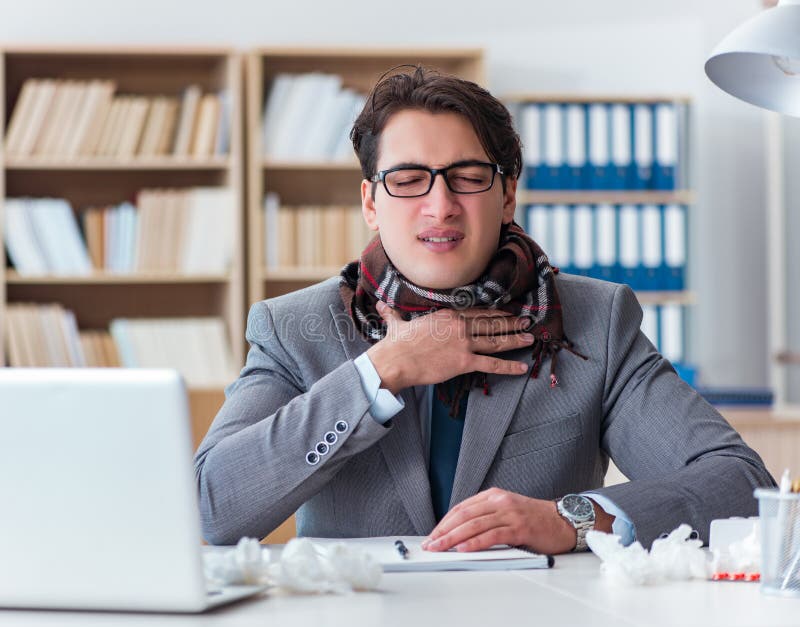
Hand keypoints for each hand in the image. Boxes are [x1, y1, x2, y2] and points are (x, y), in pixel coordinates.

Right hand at [366, 302, 533, 394]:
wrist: (396, 360)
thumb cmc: (396, 343)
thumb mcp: (397, 323)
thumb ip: (394, 314)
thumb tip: (381, 306)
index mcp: (447, 315)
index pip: (477, 311)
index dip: (495, 312)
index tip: (507, 311)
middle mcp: (459, 326)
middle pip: (491, 323)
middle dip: (510, 322)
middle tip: (526, 321)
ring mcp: (463, 343)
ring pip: (495, 340)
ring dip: (514, 339)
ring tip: (529, 338)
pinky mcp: (464, 362)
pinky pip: (491, 364)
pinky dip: (508, 367)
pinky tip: (521, 368)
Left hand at [420, 488, 578, 554]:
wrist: (563, 521)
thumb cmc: (534, 519)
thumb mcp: (506, 511)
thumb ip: (486, 517)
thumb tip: (459, 534)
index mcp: (493, 496)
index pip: (461, 508)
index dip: (444, 522)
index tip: (433, 535)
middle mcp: (499, 501)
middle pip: (464, 515)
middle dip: (444, 531)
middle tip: (431, 544)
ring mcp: (509, 513)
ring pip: (474, 524)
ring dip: (453, 538)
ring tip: (440, 547)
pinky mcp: (520, 527)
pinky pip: (493, 534)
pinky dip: (476, 542)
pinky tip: (464, 548)